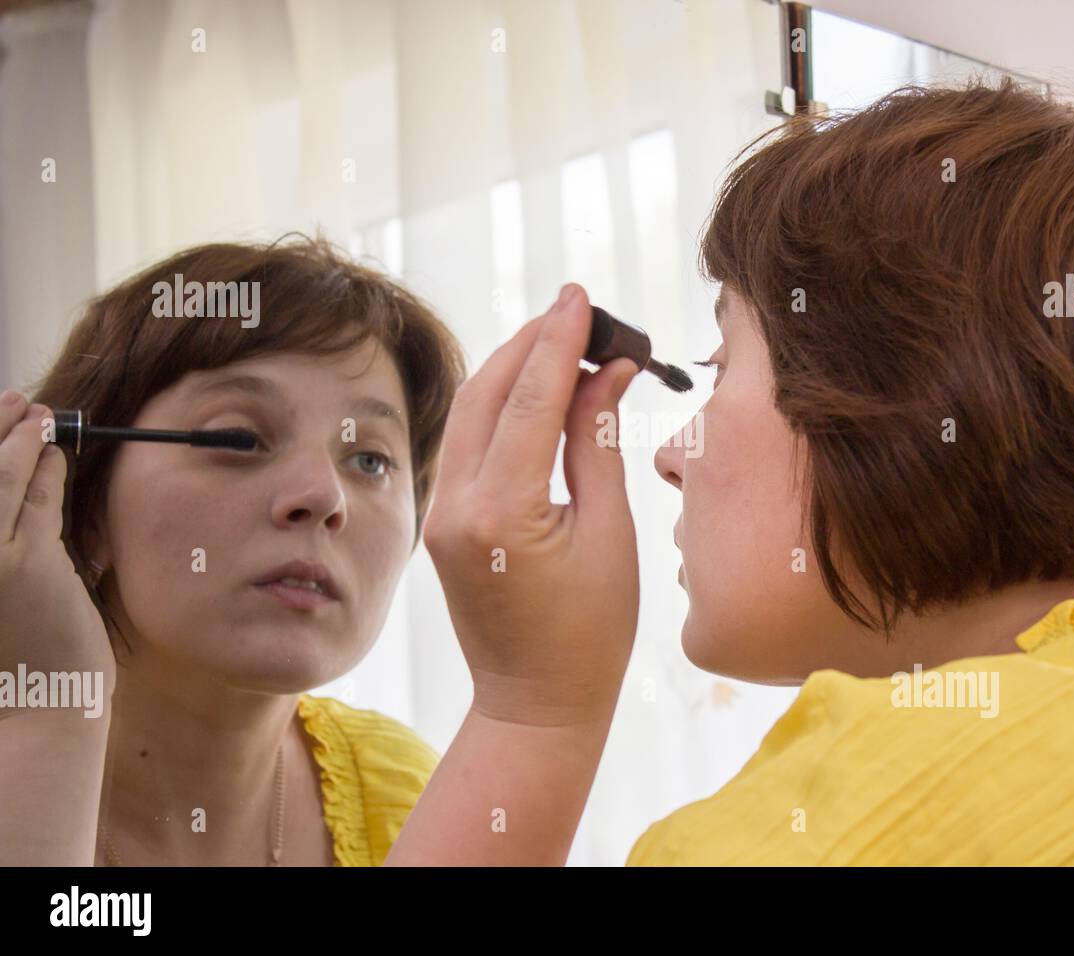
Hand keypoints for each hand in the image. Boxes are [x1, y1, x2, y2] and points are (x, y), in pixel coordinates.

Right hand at [0, 391, 115, 712]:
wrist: (35, 709)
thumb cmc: (17, 656)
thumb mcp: (4, 587)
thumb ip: (7, 535)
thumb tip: (27, 475)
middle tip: (12, 401)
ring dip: (18, 438)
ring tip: (36, 414)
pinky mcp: (20, 564)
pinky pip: (32, 500)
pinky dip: (43, 468)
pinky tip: (53, 450)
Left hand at [423, 284, 640, 726]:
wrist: (536, 703)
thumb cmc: (590, 634)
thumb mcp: (610, 534)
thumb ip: (598, 444)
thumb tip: (605, 373)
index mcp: (500, 513)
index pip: (530, 400)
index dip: (560, 340)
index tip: (581, 296)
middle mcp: (456, 506)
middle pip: (488, 392)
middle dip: (533, 342)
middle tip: (581, 311)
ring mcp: (441, 513)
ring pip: (472, 411)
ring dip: (516, 369)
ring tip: (568, 341)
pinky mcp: (443, 519)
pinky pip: (470, 441)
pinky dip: (503, 405)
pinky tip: (540, 390)